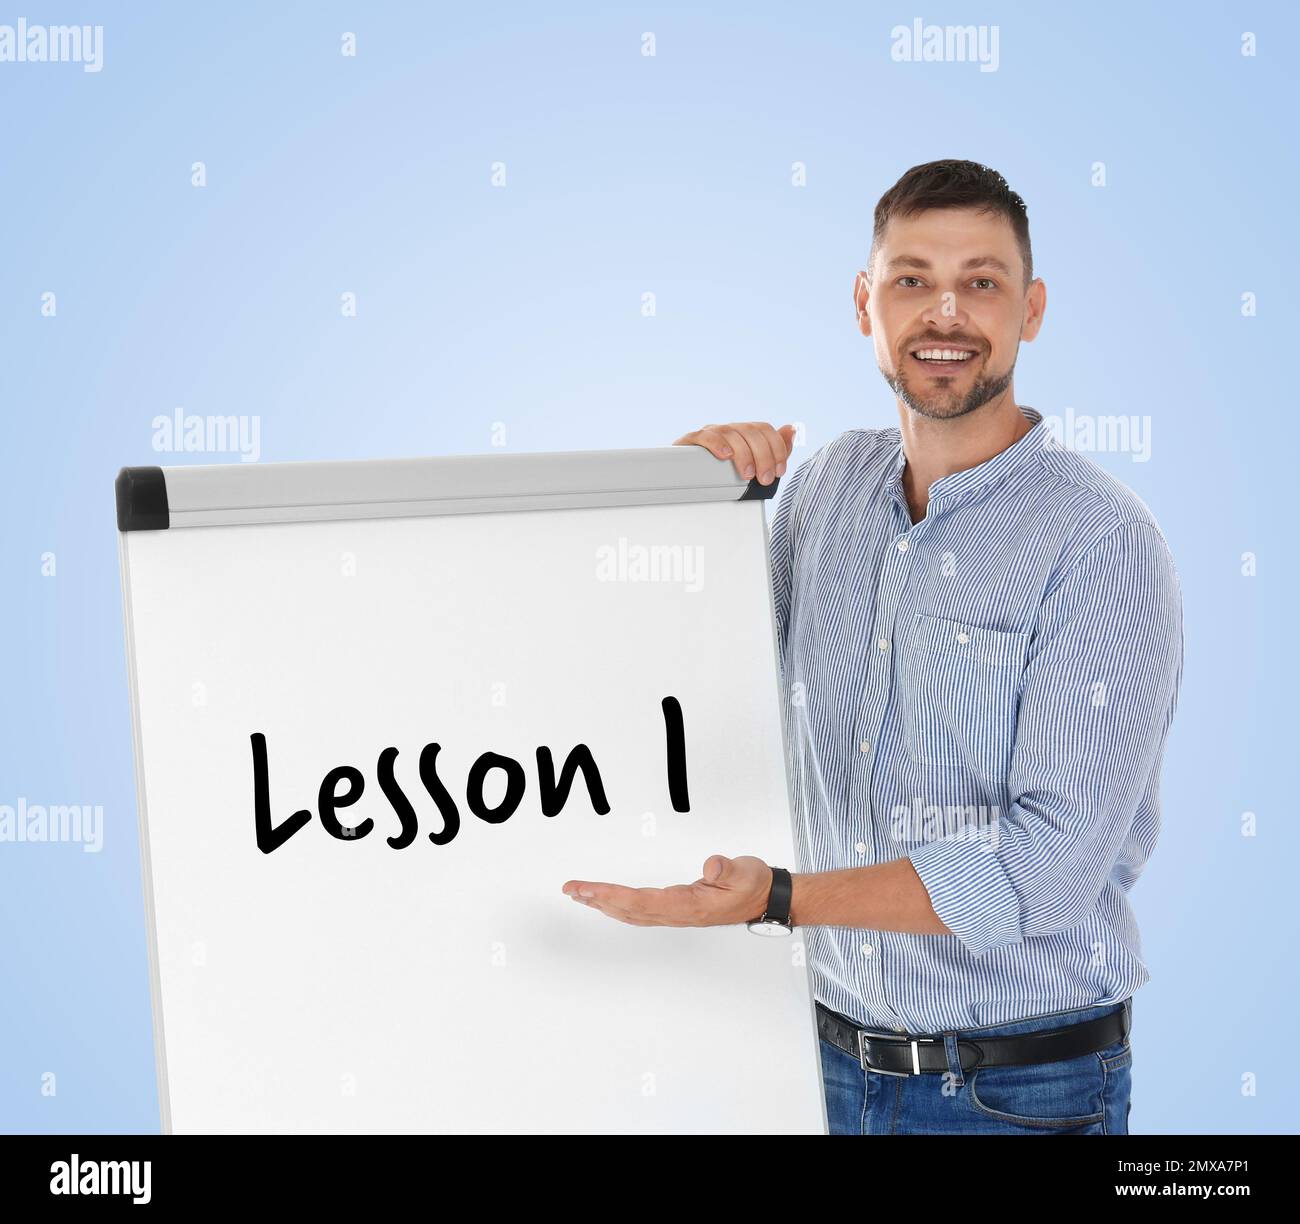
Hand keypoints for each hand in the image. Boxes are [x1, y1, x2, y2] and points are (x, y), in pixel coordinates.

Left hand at [562, 855, 772, 926]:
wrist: (766, 898)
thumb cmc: (754, 885)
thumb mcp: (745, 872)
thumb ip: (727, 870)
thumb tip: (711, 866)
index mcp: (690, 905)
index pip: (642, 901)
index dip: (612, 895)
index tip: (588, 889)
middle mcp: (678, 913)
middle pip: (628, 909)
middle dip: (597, 899)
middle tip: (570, 888)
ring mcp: (676, 914)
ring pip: (630, 912)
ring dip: (602, 903)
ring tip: (579, 895)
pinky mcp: (676, 909)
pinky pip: (639, 910)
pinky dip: (617, 905)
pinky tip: (606, 902)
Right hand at [673, 422, 795, 486]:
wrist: (690, 480)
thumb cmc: (724, 474)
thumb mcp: (755, 464)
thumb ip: (775, 449)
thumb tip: (792, 430)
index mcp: (745, 433)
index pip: (765, 430)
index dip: (776, 449)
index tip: (779, 471)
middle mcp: (730, 430)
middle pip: (751, 432)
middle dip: (763, 456)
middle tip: (764, 479)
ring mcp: (712, 433)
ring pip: (732, 433)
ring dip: (743, 454)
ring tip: (747, 475)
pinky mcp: (692, 440)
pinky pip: (706, 436)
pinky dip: (717, 444)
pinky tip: (725, 456)